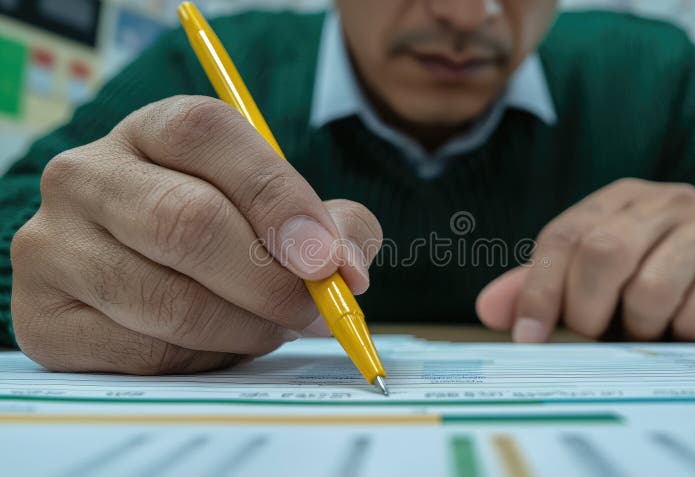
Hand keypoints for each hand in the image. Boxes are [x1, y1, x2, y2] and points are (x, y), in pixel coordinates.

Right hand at [11, 96, 381, 373]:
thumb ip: (332, 226)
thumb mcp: (283, 212)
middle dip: (269, 281)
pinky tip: (216, 346)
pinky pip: (142, 353)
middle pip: (187, 222)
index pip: (207, 134)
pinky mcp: (44, 317)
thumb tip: (345, 269)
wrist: (140, 277)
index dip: (278, 198)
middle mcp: (87, 176)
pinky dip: (200, 361)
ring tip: (270, 328)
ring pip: (168, 300)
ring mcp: (53, 246)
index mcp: (152, 130)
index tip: (327, 260)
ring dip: (243, 329)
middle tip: (315, 311)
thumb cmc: (226, 236)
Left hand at [477, 178, 694, 341]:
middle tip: (596, 336)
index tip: (527, 340)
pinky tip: (684, 330)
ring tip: (645, 330)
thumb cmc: (644, 277)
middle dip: (588, 311)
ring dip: (639, 328)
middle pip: (603, 253)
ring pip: (650, 289)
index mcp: (616, 199)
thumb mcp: (586, 276)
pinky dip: (682, 335)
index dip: (539, 292)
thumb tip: (487, 309)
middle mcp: (663, 201)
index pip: (562, 237)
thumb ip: (536, 287)